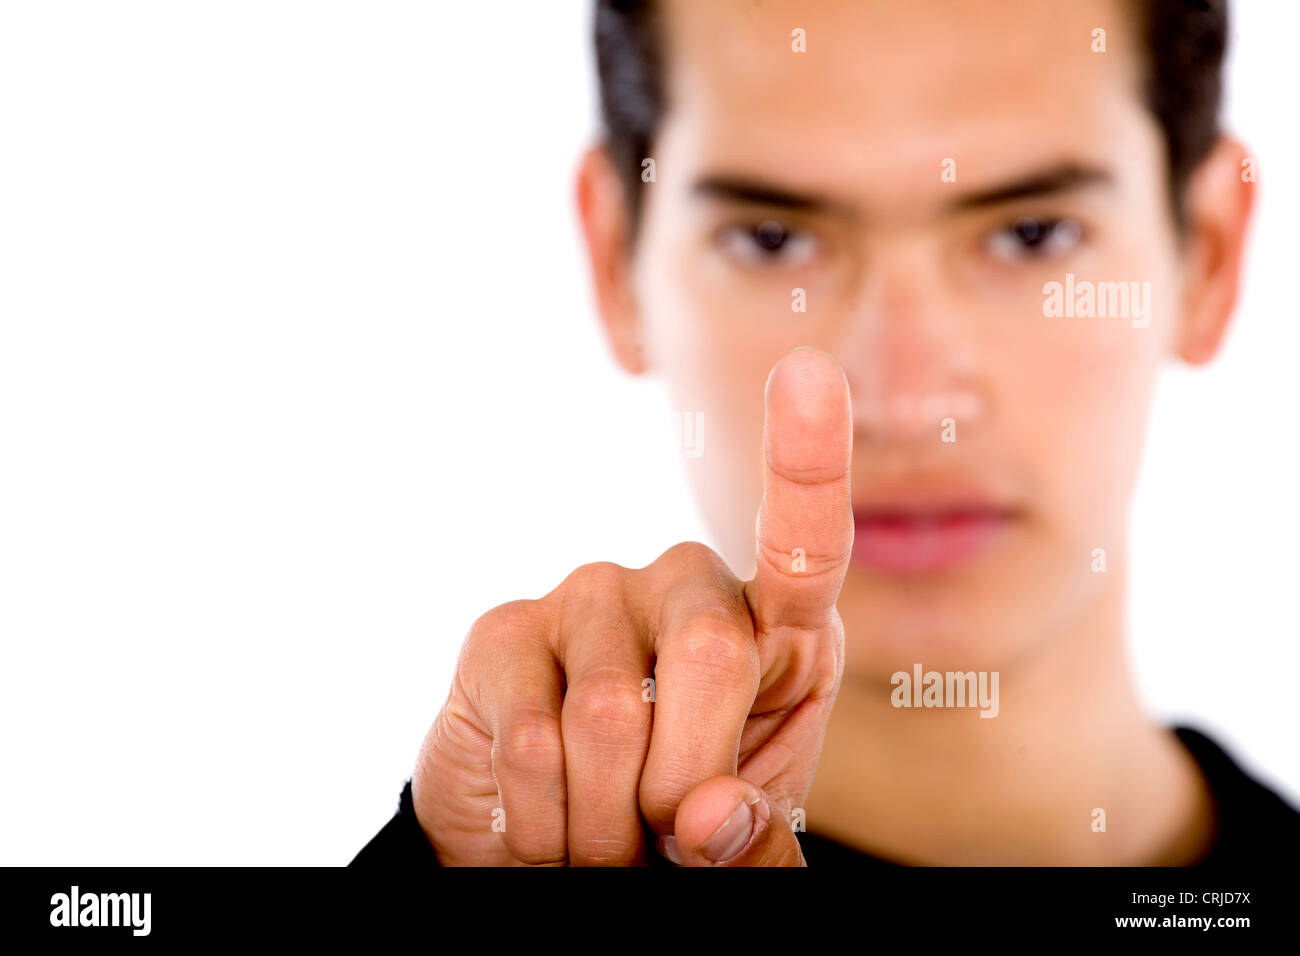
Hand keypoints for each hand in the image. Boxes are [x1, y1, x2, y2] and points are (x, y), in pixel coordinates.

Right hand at [410, 347, 852, 864]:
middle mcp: (683, 589)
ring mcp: (589, 598)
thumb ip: (754, 841)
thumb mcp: (741, 846)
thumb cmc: (673, 831)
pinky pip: (534, 741)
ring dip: (605, 824)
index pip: (801, 544)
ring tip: (595, 836)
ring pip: (609, 718)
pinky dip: (544, 818)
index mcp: (771, 630)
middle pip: (713, 652)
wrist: (551, 850)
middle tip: (657, 838)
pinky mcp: (505, 632)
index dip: (806, 461)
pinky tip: (540, 816)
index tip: (809, 373)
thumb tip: (706, 812)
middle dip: (685, 784)